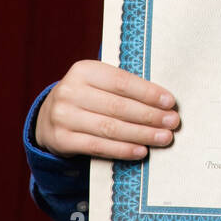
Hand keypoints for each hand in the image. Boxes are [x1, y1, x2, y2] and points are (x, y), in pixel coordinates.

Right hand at [35, 60, 179, 159]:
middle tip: (172, 122)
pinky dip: (122, 150)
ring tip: (163, 138)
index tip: (170, 102)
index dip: (148, 93)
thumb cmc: (87, 97)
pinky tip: (141, 151)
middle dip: (150, 116)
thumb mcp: (98, 83)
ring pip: (110, 128)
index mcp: (84, 70)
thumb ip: (123, 87)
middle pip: (118, 106)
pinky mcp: (61, 139)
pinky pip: (97, 146)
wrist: (48, 118)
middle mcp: (70, 91)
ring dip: (141, 134)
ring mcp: (63, 116)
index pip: (122, 82)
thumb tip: (163, 101)